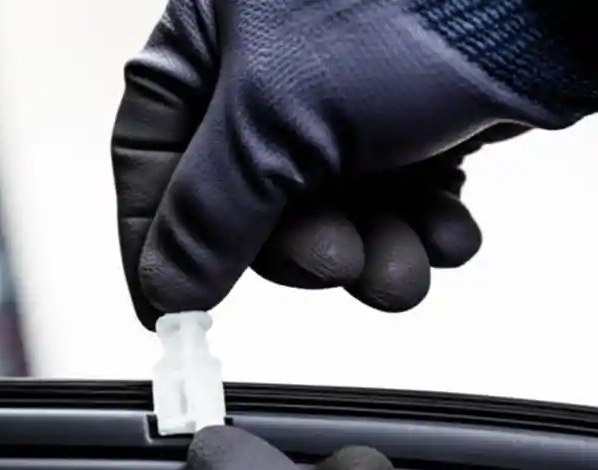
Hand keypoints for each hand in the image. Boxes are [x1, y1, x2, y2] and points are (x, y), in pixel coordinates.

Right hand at [111, 0, 559, 328]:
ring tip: (404, 268)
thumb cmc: (412, 8)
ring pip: (325, 211)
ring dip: (369, 255)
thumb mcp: (278, 122)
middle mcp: (269, 62)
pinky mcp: (410, 116)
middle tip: (337, 263)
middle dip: (299, 249)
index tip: (172, 312)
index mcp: (209, 34)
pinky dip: (417, 230)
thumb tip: (168, 287)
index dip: (155, 238)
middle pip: (244, 197)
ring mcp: (342, 91)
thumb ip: (210, 214)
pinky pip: (391, 202)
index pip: (149, 151)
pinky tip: (447, 232)